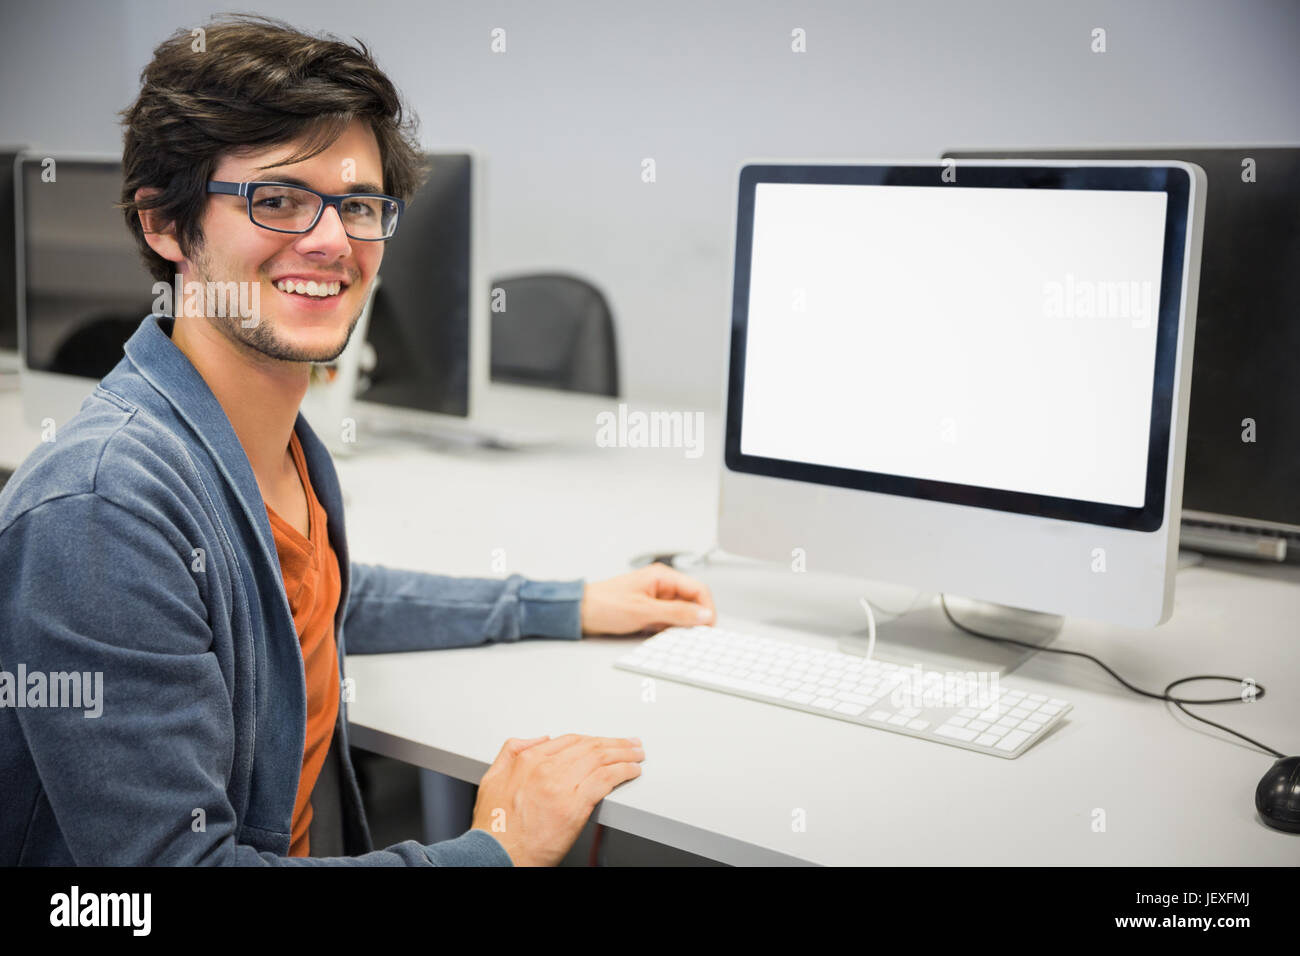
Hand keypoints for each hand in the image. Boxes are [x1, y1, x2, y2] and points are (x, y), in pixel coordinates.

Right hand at [471, 734, 644, 865]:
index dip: (592, 739)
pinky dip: (623, 771)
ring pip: (601, 759)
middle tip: (630, 743)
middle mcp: (546, 768)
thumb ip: (512, 752)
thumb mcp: (492, 778)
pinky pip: (606, 780)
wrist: (496, 855)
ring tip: (636, 754)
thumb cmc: (494, 826)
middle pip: (590, 747)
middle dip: (614, 743)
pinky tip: (631, 771)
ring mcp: (561, 786)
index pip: (570, 740)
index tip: (603, 741)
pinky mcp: (575, 806)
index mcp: (528, 760)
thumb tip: (536, 739)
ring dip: (624, 754)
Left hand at [580, 562, 715, 635]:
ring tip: (675, 636)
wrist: (581, 613)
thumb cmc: (605, 604)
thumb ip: (676, 613)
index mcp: (662, 577)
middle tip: (695, 636)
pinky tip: (663, 636)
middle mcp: (662, 586)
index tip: (708, 627)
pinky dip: (670, 630)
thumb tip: (702, 615)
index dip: (707, 608)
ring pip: (682, 613)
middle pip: (692, 602)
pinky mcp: (650, 611)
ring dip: (681, 626)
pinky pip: (669, 621)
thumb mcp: (644, 610)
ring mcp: (656, 599)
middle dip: (695, 619)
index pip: (698, 589)